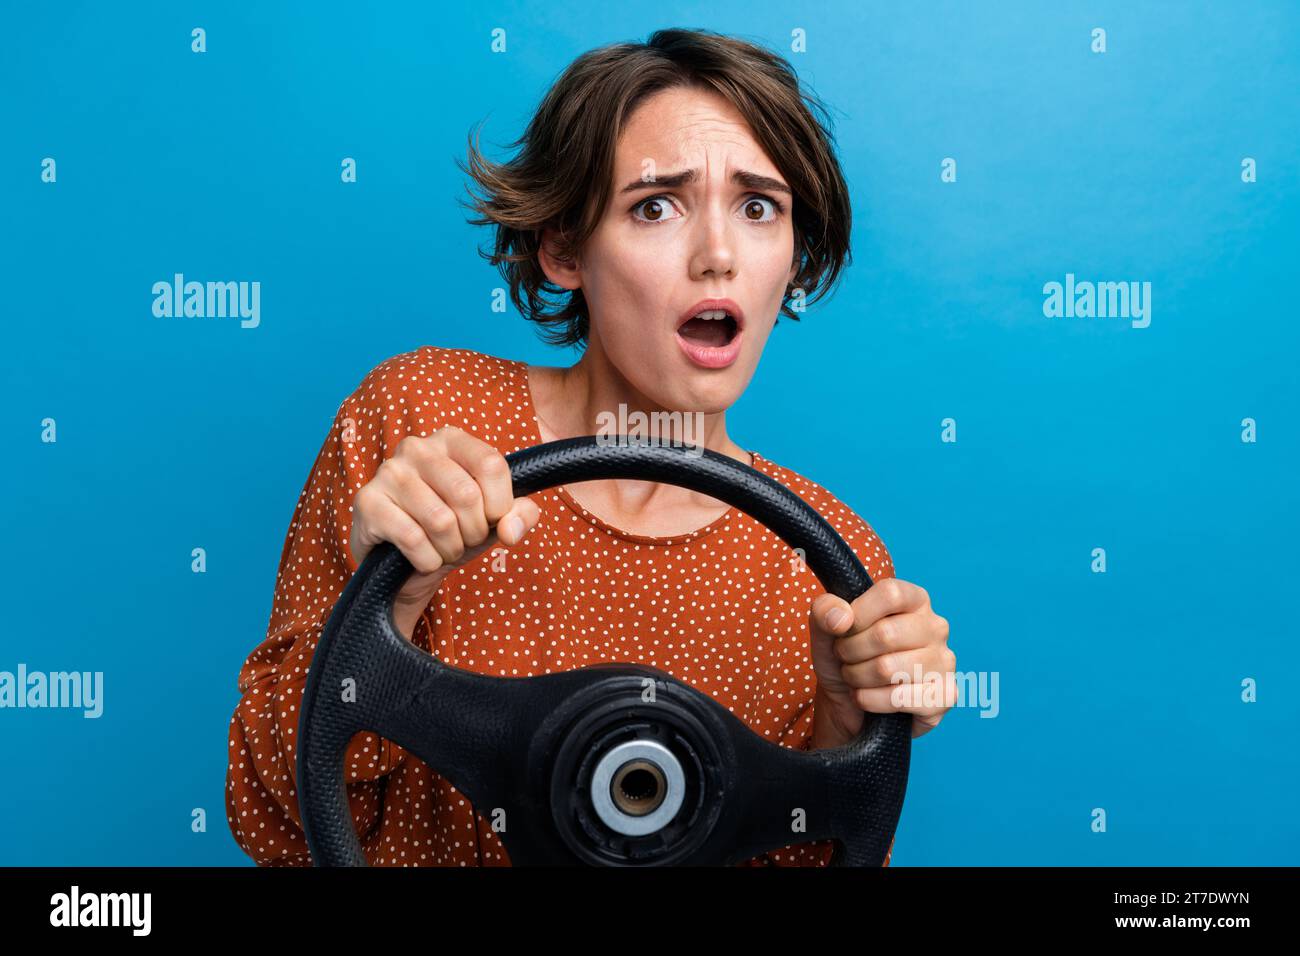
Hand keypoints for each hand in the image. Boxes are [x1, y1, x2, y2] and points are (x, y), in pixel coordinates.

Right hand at [349, 426, 541, 636]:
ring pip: (440, 521)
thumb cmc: (454, 529)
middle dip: (474, 532)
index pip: (491, 465)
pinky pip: (412, 539)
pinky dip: (427, 560)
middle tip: (464, 540)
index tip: (493, 520)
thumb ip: (519, 515)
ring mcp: (388, 472)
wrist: (403, 562)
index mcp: (451, 439)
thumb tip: (511, 529)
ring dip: (450, 549)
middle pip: (467, 495)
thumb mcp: (493, 519)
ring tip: (443, 549)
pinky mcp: (367, 502)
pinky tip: (422, 558)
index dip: (501, 504)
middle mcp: (417, 447)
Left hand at [807, 577, 955, 744]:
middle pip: (885, 634)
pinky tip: (868, 697)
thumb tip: (842, 617)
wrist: (846, 703)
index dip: (859, 613)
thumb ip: (825, 609)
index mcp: (914, 599)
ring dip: (857, 677)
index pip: (890, 593)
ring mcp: (944, 662)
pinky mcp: (943, 696)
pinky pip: (898, 699)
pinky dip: (869, 700)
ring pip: (887, 669)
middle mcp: (935, 627)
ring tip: (856, 677)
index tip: (844, 627)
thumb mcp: (824, 627)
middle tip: (845, 657)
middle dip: (850, 650)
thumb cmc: (843, 657)